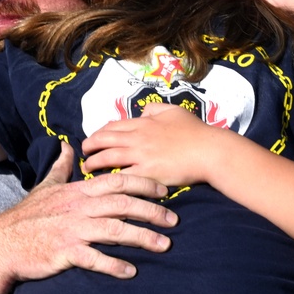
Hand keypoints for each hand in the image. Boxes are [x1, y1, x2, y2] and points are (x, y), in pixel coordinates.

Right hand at [0, 141, 177, 281]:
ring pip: (114, 230)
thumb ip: (61, 166)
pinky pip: (94, 258)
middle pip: (123, 204)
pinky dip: (113, 264)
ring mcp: (72, 229)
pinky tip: (130, 271)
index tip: (165, 191)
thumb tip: (67, 144)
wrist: (4, 243)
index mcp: (79, 191)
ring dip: (141, 238)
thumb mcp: (45, 186)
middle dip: (152, 211)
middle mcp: (79, 207)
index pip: (117, 181)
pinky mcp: (65, 252)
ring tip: (163, 246)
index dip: (144, 183)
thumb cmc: (28, 216)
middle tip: (174, 221)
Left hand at [81, 102, 219, 185]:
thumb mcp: (174, 111)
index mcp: (143, 122)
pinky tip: (103, 184)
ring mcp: (141, 155)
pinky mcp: (147, 173)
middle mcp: (138, 137)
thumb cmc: (195, 131)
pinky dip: (109, 179)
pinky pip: (122, 176)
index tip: (93, 138)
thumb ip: (155, 109)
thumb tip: (142, 113)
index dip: (99, 132)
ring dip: (93, 162)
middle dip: (90, 145)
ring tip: (87, 168)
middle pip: (104, 139)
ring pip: (108, 157)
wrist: (209, 151)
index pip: (113, 125)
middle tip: (84, 152)